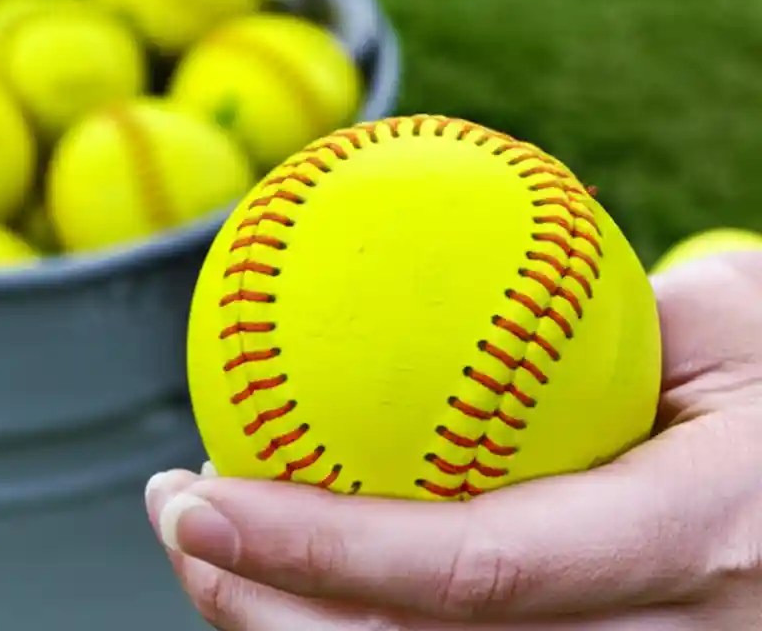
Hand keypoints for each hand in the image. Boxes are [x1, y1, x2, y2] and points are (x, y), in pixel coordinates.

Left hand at [146, 251, 761, 628]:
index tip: (197, 496)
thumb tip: (406, 284)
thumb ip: (579, 315)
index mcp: (693, 539)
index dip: (318, 552)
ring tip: (212, 540)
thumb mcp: (729, 322)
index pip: (474, 570)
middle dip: (258, 610)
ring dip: (286, 622)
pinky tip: (297, 560)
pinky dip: (352, 619)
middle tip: (175, 517)